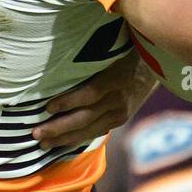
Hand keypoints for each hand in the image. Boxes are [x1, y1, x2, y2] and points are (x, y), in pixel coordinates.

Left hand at [34, 50, 157, 149]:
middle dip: (59, 128)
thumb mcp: (113, 47)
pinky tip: (60, 144)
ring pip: (89, 129)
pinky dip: (77, 139)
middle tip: (36, 133)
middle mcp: (119, 99)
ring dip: (64, 138)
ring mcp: (121, 112)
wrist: (155, 66)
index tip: (47, 107)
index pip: (91, 93)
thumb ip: (93, 52)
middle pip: (86, 117)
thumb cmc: (125, 50)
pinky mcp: (120, 120)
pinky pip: (96, 132)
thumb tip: (60, 48)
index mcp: (116, 77)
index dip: (69, 101)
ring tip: (42, 143)